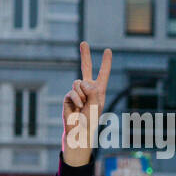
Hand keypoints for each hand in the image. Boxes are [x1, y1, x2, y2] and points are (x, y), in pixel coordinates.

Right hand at [61, 41, 111, 166]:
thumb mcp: (96, 104)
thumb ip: (92, 90)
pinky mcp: (68, 98)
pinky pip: (72, 91)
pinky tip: (78, 108)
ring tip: (83, 105)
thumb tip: (82, 81)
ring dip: (82, 94)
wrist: (78, 132)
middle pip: (86, 69)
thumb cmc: (90, 120)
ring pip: (78, 82)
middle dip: (85, 55)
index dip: (106, 62)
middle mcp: (88, 89)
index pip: (103, 73)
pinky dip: (76, 99)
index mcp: (99, 90)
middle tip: (83, 42)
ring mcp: (77, 93)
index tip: (107, 51)